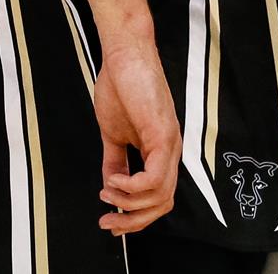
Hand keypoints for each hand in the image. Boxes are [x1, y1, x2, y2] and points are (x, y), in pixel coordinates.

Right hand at [92, 40, 178, 234]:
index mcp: (161, 151)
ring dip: (129, 205)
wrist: (123, 54)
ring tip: (107, 193)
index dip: (136, 217)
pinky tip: (114, 181)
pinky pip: (153, 177)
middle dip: (133, 221)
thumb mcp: (113, 133)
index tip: (111, 222)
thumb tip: (111, 187)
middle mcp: (171, 151)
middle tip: (107, 223)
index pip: (158, 197)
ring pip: (160, 196)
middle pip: (162, 204)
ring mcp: (170, 143)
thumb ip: (115, 160)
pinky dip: (131, 187)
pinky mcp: (162, 134)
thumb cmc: (119, 86)